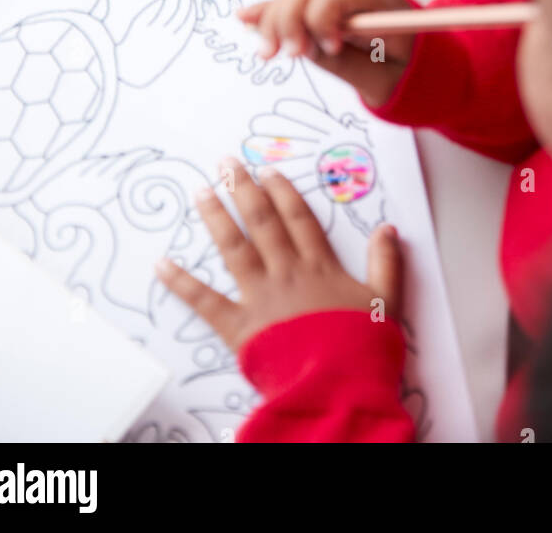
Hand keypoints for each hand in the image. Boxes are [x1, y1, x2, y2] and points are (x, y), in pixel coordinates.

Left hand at [156, 158, 402, 351]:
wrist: (339, 387)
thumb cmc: (362, 348)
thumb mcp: (386, 302)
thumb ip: (387, 263)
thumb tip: (389, 228)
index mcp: (320, 266)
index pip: (298, 218)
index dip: (283, 192)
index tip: (268, 170)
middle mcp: (286, 272)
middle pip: (262, 222)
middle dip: (243, 189)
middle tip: (226, 163)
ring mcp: (260, 297)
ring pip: (234, 248)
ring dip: (216, 218)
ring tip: (201, 193)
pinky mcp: (239, 327)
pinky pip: (205, 301)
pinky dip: (182, 283)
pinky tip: (162, 264)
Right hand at [239, 0, 413, 106]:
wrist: (422, 68)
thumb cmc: (407, 74)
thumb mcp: (384, 78)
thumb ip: (346, 63)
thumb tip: (305, 48)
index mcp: (383, 2)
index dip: (321, 17)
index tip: (325, 49)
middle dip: (289, 17)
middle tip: (285, 54)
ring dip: (276, 18)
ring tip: (267, 51)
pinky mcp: (327, 5)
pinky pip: (296, 2)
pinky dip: (272, 12)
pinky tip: (247, 18)